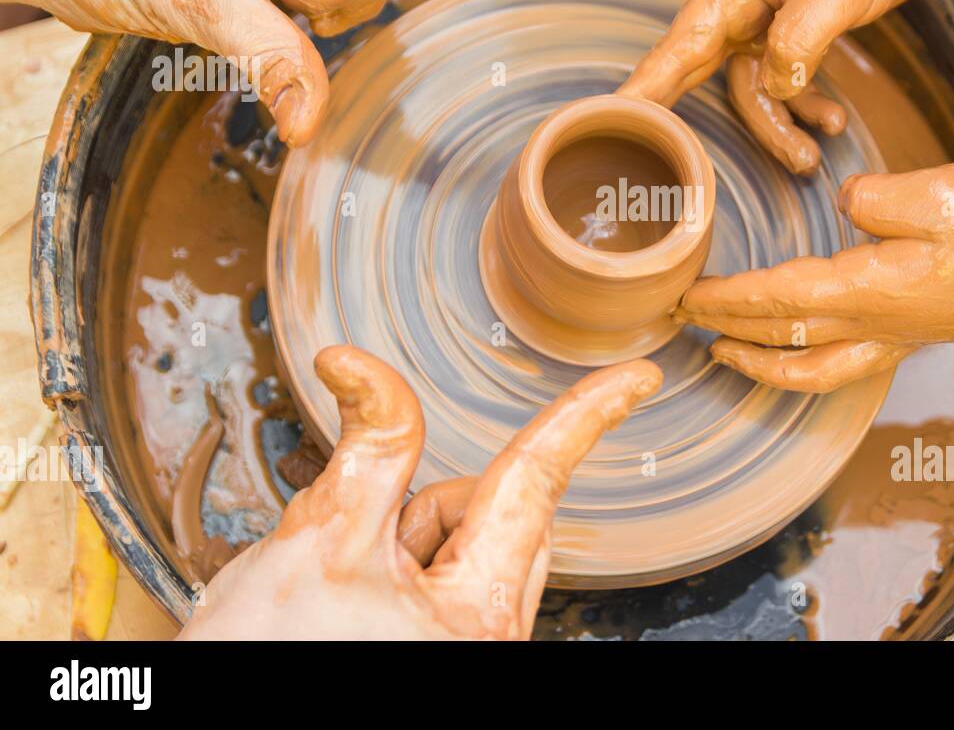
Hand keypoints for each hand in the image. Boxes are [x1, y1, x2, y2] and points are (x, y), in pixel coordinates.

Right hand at [179, 346, 660, 639]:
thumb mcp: (317, 541)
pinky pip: (437, 578)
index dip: (585, 415)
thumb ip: (365, 449)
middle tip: (368, 533)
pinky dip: (395, 564)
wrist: (212, 727)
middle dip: (431, 500)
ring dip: (403, 536)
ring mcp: (463, 645)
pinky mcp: (437, 646)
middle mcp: (486, 636)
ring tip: (339, 585)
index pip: (538, 480)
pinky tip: (345, 599)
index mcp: (477, 613)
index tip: (633, 380)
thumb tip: (361, 367)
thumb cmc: (271, 665)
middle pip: (492, 515)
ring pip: (459, 545)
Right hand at [617, 0, 953, 173]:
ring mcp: (765, 23)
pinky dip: (806, 107)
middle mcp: (741, 9)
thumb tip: (773, 85)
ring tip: (808, 159)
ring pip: (753, 91)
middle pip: (701, 76)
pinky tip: (833, 123)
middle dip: (700, 124)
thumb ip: (798, 40)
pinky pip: (786, 83)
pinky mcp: (793, 34)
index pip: (677, 47)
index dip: (645, 86)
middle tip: (680, 169)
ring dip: (779, 126)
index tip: (613, 117)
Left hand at [675, 163, 953, 391]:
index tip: (687, 295)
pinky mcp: (913, 335)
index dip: (728, 298)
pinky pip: (845, 368)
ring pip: (811, 368)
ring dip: (760, 364)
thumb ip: (879, 198)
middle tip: (683, 324)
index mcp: (873, 290)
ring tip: (724, 355)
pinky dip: (806, 370)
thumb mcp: (944, 193)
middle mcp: (876, 325)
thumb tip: (844, 203)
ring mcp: (895, 338)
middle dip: (727, 331)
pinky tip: (796, 357)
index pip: (779, 298)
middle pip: (782, 338)